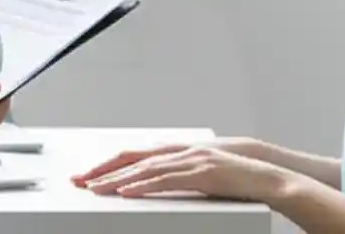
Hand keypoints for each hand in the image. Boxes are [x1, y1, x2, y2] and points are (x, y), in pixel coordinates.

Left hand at [72, 137, 261, 186]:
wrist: (265, 174)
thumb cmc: (232, 178)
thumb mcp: (198, 175)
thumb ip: (175, 178)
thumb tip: (151, 186)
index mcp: (175, 151)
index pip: (133, 156)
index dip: (108, 165)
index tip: (87, 176)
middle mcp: (178, 151)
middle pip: (131, 158)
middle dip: (103, 170)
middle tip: (79, 181)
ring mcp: (189, 160)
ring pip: (144, 169)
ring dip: (117, 180)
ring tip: (95, 189)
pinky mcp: (200, 174)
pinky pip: (165, 181)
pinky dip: (143, 185)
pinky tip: (127, 192)